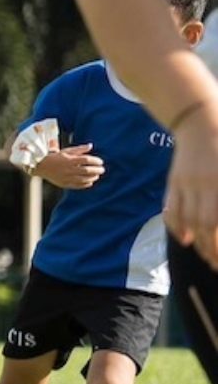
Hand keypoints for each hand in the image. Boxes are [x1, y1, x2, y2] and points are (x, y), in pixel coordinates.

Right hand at [36, 142, 104, 189]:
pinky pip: (78, 185)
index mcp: (69, 159)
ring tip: (97, 176)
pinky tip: (90, 182)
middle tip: (102, 169)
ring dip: (93, 177)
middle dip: (97, 170)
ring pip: (84, 179)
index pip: (86, 159)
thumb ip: (79, 149)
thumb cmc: (55, 157)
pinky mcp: (64, 183)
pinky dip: (86, 184)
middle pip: (87, 170)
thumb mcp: (66, 151)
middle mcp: (68, 169)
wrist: (40, 166)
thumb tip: (91, 146)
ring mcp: (66, 177)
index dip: (96, 160)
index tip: (100, 161)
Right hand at [167, 109, 217, 264]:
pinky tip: (185, 239)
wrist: (200, 119)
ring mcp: (185, 184)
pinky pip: (171, 209)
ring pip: (187, 220)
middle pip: (204, 226)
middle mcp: (202, 185)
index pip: (217, 222)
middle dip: (211, 250)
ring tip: (206, 256)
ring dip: (196, 242)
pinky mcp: (174, 182)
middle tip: (217, 264)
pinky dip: (176, 227)